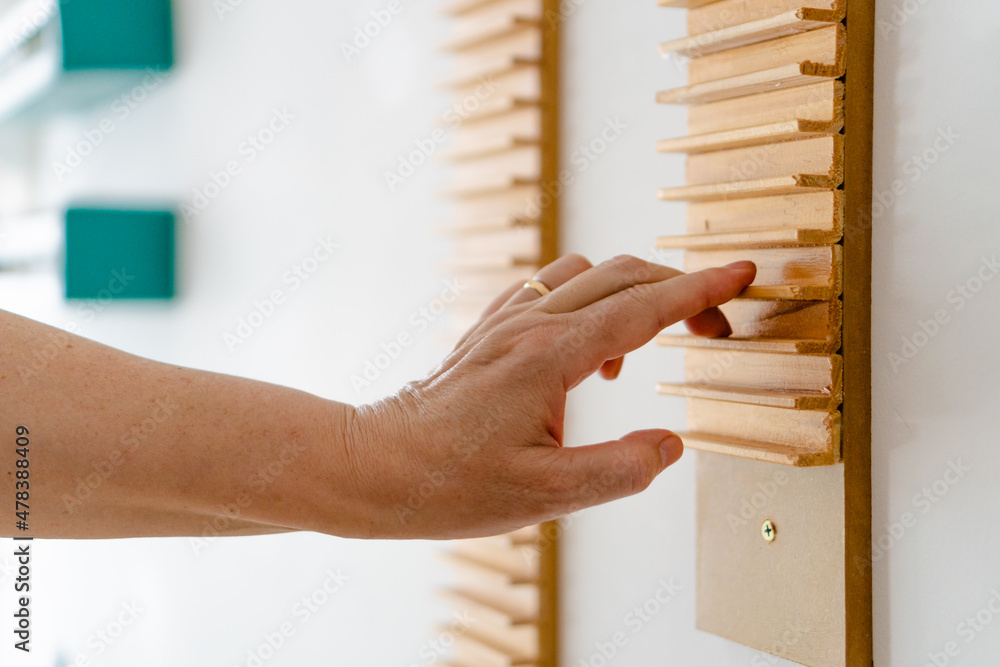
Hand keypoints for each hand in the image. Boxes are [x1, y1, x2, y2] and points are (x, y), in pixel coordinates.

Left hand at [344, 254, 755, 538]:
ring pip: (587, 273)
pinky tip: (585, 346)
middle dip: (681, 291)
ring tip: (637, 355)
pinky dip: (587, 299)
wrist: (375, 466)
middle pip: (624, 277)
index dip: (701, 290)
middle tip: (714, 331)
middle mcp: (529, 325)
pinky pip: (549, 289)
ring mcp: (505, 322)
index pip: (644, 309)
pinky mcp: (488, 331)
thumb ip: (620, 470)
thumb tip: (671, 446)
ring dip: (631, 292)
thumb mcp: (546, 495)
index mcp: (550, 357)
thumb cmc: (449, 484)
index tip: (743, 272)